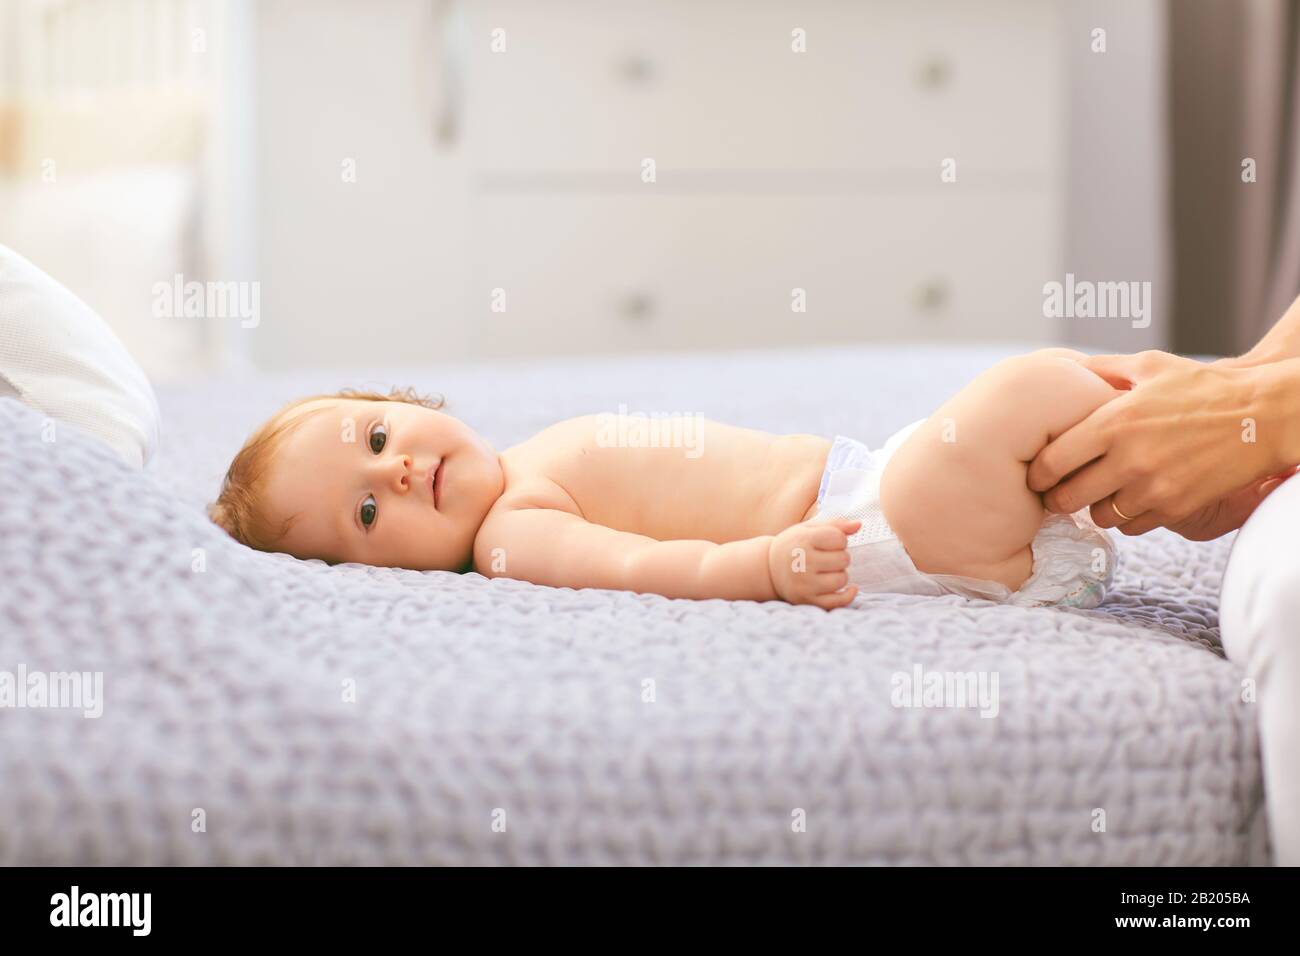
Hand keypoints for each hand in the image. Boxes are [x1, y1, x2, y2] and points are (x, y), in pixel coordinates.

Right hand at [767, 518, 859, 608]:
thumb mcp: (809, 529)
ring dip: (840, 574)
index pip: (839, 538)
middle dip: (840, 557)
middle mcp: (802, 562)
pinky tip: (850, 588)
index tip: (830, 542)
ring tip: (828, 571)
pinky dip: (848, 595)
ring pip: (842, 579)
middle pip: (843, 559)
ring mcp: (804, 584)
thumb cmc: (794, 545)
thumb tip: (859, 525)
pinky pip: (838, 601)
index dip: (840, 539)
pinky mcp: (808, 600)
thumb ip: (835, 524)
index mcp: (803, 540)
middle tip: (827, 557)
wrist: (769, 569)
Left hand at [1026, 350, 1294, 539]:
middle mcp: (1128, 459)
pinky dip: (1127, 517)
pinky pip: (1133, 527)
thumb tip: (1066, 368)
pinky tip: (1132, 499)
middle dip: (1058, 496)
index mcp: (1113, 423)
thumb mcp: (1149, 366)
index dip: (1037, 473)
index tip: (1037, 474)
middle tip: (1059, 491)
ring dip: (1095, 507)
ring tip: (1101, 492)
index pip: (1052, 461)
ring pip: (1100, 516)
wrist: (1262, 415)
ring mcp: (1153, 488)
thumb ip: (1102, 369)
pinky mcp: (1175, 507)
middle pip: (1068, 497)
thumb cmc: (1203, 386)